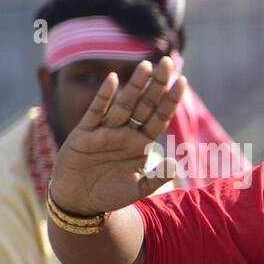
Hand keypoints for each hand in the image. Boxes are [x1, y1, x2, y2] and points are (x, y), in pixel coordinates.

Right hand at [49, 57, 186, 215]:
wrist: (80, 201)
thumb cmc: (110, 194)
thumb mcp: (138, 189)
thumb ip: (157, 178)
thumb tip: (175, 162)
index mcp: (141, 143)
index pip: (160, 117)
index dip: (171, 100)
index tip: (183, 81)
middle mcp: (126, 133)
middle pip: (145, 105)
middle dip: (157, 85)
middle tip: (167, 62)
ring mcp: (106, 131)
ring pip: (124, 104)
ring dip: (135, 86)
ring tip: (146, 66)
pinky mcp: (85, 133)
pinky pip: (96, 112)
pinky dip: (104, 97)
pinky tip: (113, 80)